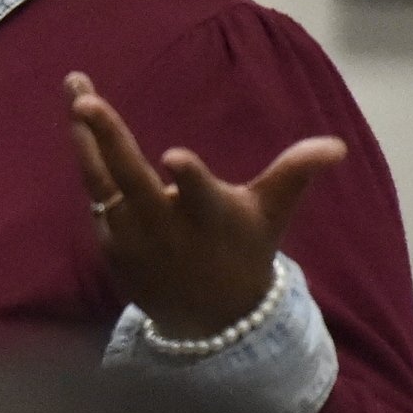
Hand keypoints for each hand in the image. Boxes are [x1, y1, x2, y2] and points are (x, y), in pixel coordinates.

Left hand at [64, 71, 344, 337]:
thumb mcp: (271, 214)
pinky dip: (86, 160)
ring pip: (101, 182)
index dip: (189, 178)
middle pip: (131, 179)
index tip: (174, 156)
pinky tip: (77, 124)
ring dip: (84, 138)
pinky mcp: (108, 245)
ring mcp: (131, 238)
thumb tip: (336, 145)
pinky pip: (94, 196)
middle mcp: (166, 228)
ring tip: (76, 93)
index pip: (200, 195)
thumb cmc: (243, 250)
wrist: (209, 319)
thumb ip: (294, 175)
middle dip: (109, 139)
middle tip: (87, 100)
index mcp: (210, 218)